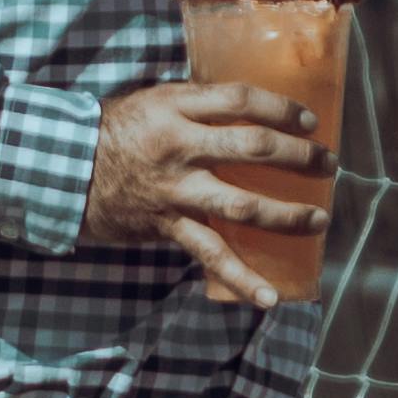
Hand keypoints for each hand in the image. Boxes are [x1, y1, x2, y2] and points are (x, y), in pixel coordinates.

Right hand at [82, 76, 323, 309]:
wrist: (68, 171)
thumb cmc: (118, 130)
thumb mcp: (155, 100)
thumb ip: (199, 103)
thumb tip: (251, 107)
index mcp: (177, 107)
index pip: (240, 99)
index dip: (281, 108)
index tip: (310, 120)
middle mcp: (180, 147)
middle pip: (252, 148)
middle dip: (298, 157)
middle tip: (328, 165)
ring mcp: (176, 190)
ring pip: (242, 204)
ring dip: (286, 215)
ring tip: (319, 220)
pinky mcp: (170, 225)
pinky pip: (211, 254)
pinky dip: (241, 279)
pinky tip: (269, 298)